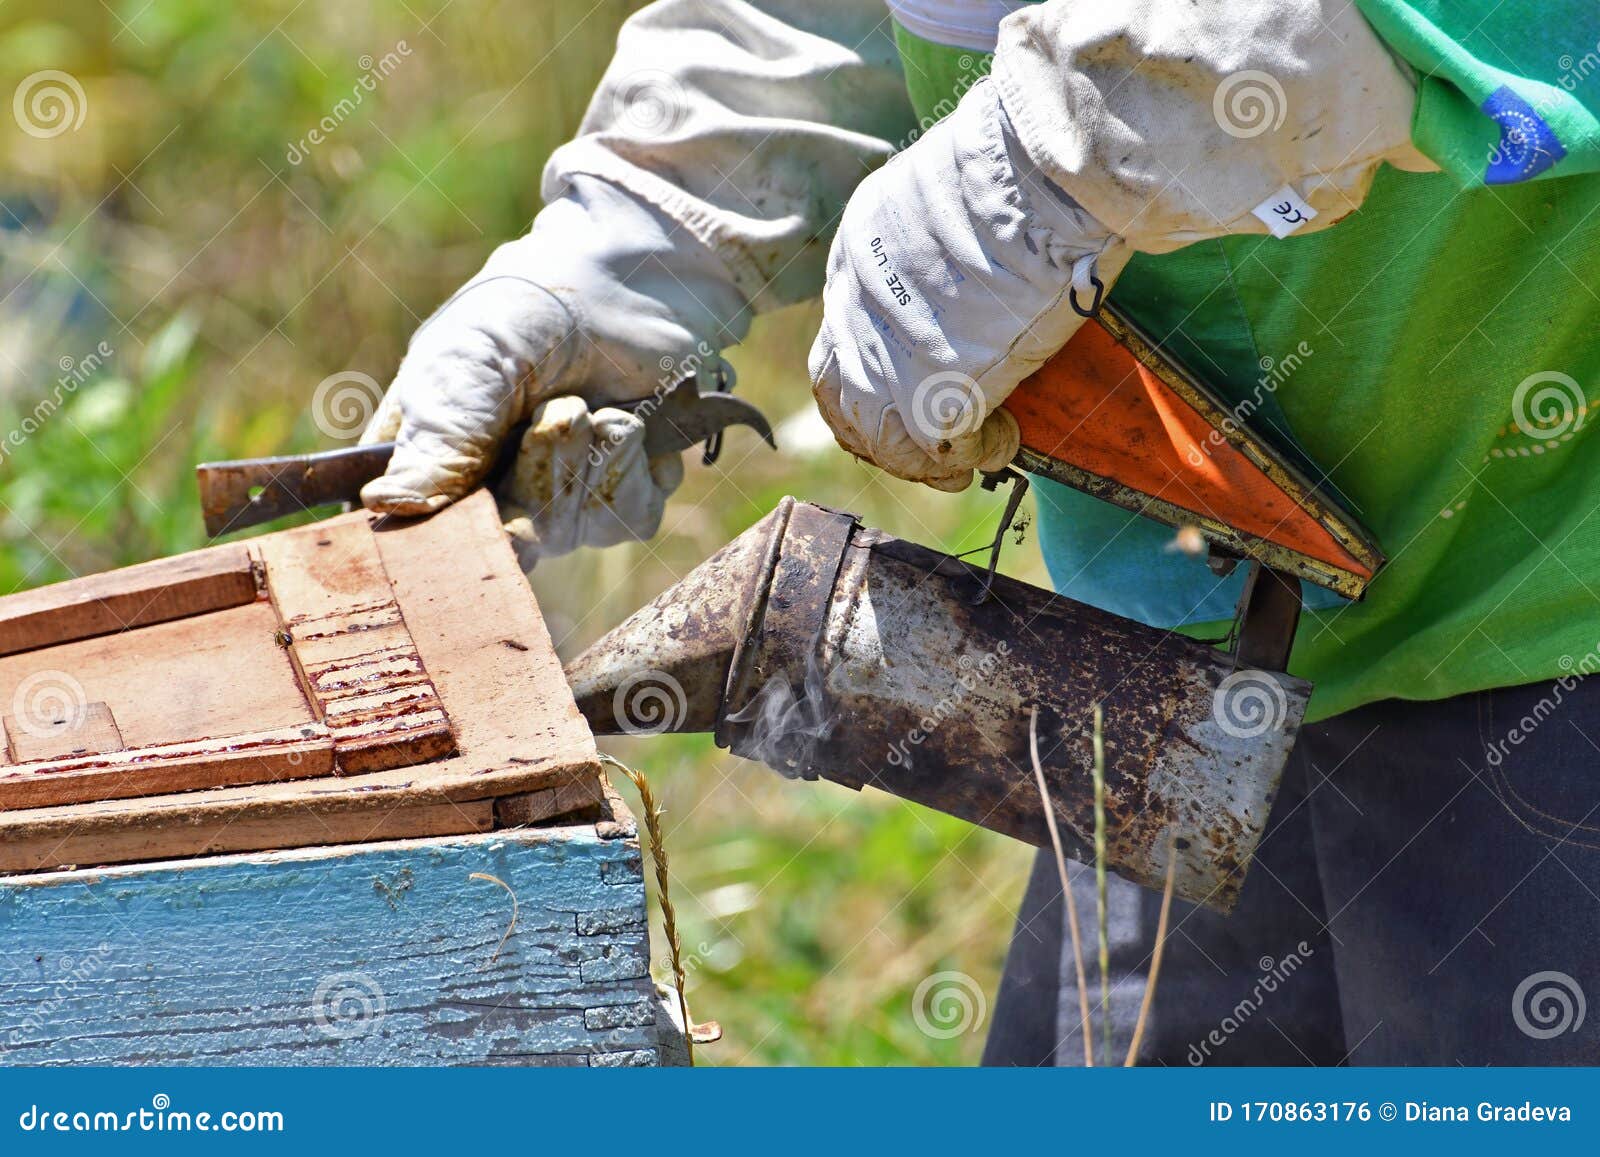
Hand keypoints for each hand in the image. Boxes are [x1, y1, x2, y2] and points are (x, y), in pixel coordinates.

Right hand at [358, 174, 741, 560]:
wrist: (628, 277)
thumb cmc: (527, 308)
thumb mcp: (469, 359)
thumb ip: (440, 436)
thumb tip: (388, 506)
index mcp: (431, 459)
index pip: (422, 536)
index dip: (450, 533)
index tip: (485, 493)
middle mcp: (493, 491)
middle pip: (509, 545)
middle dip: (540, 478)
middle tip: (556, 413)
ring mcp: (560, 498)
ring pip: (574, 530)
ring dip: (590, 458)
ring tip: (587, 402)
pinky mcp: (624, 493)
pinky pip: (630, 515)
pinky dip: (634, 464)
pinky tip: (630, 419)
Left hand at [809, 78, 1122, 491]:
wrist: (1045, 170)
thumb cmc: (1027, 169)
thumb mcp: (957, 195)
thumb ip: (948, 244)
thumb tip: (980, 282)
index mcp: (858, 248)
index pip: (845, 335)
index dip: (875, 375)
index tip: (913, 393)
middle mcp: (852, 301)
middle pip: (841, 394)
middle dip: (881, 431)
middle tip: (932, 450)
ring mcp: (880, 350)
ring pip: (877, 432)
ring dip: (920, 455)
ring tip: (972, 455)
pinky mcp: (921, 391)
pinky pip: (931, 448)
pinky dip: (967, 455)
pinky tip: (1003, 443)